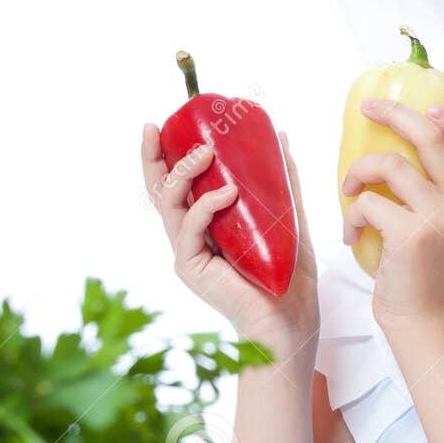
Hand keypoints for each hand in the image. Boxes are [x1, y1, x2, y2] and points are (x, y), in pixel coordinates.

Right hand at [141, 124, 319, 358]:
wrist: (290, 318)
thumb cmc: (288, 274)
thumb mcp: (288, 215)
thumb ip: (282, 180)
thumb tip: (280, 135)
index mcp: (205, 222)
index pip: (174, 184)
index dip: (161, 154)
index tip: (161, 124)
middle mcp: (190, 235)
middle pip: (158, 191)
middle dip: (152, 156)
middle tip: (157, 128)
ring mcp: (187, 252)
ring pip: (168, 204)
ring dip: (182, 173)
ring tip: (204, 154)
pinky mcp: (191, 268)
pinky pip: (190, 229)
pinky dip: (205, 206)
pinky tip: (227, 193)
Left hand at [340, 99, 443, 339]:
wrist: (427, 323)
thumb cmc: (427, 276)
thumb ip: (437, 194)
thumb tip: (394, 154)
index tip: (430, 111)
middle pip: (431, 136)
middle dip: (394, 113)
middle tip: (369, 109)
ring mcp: (440, 217)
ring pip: (391, 163)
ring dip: (359, 171)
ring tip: (349, 189)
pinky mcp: (411, 234)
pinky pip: (368, 203)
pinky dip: (352, 214)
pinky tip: (352, 233)